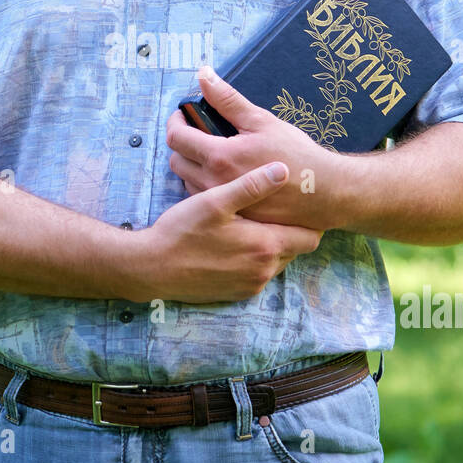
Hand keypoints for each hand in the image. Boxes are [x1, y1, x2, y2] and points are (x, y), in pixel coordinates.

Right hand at [130, 161, 321, 303]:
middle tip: (276, 209)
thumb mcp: (215, 201)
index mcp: (266, 245)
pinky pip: (260, 274)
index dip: (308, 219)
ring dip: (272, 245)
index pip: (310, 236)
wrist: (152, 268)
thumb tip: (283, 169)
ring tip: (253, 224)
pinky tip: (238, 243)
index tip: (298, 203)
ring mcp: (252, 285)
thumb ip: (252, 185)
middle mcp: (265, 270)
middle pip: (296, 249)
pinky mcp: (238, 294)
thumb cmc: (182, 231)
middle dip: (290, 230)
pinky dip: (257, 259)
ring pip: (279, 262)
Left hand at [166, 65, 347, 229]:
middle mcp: (213, 183)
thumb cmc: (295, 154)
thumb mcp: (261, 120)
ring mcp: (221, 202)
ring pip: (187, 180)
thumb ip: (227, 99)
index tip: (183, 114)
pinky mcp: (230, 214)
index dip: (175, 121)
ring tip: (212, 152)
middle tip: (197, 131)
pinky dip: (204, 182)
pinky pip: (203, 196)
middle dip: (181, 142)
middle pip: (176, 161)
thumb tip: (203, 74)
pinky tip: (223, 173)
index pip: (176, 138)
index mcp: (219, 156)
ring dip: (192, 164)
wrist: (322, 192)